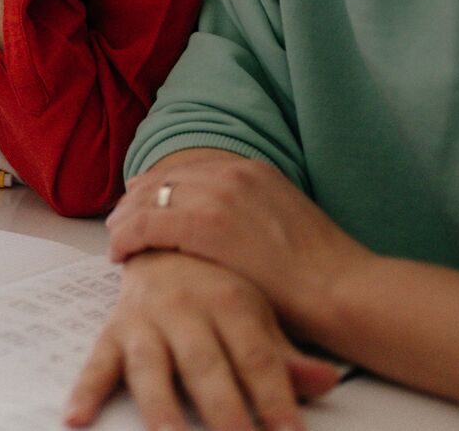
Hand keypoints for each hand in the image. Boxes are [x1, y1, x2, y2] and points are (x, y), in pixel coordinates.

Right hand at [66, 251, 339, 430]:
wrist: (165, 228)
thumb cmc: (217, 280)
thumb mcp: (258, 310)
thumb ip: (287, 354)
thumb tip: (327, 381)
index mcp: (230, 300)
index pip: (257, 357)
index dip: (275, 397)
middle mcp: (186, 307)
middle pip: (207, 366)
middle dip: (224, 410)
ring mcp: (147, 317)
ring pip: (152, 366)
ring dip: (160, 406)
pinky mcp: (116, 327)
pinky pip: (98, 360)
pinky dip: (85, 389)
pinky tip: (76, 416)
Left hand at [107, 150, 371, 342]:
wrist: (344, 289)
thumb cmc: (321, 275)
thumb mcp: (284, 223)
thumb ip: (251, 215)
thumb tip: (227, 229)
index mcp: (253, 170)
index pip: (187, 172)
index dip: (156, 190)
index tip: (140, 206)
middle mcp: (232, 172)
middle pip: (162, 180)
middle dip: (135, 202)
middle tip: (118, 224)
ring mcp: (218, 195)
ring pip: (148, 199)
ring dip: (125, 220)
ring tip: (115, 241)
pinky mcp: (205, 224)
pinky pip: (147, 224)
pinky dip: (127, 238)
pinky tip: (119, 254)